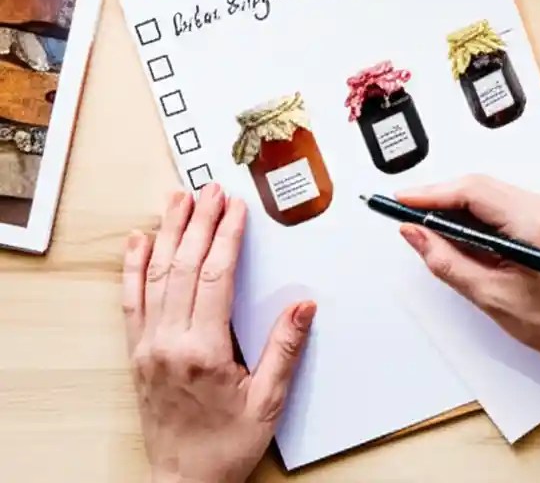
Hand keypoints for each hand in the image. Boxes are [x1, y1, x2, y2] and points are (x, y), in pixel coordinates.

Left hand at [122, 185, 315, 482]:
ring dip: (168, 234)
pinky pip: (131, 300)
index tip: (235, 210)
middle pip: (183, 267)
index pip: (214, 277)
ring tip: (177, 201)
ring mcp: (147, 347)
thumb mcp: (268, 401)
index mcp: (202, 351)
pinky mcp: (138, 353)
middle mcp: (167, 344)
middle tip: (210, 191)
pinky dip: (133, 268)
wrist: (184, 481)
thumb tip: (303, 308)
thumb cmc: (225, 446)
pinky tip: (139, 243)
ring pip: (155, 276)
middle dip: (199, 223)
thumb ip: (285, 349)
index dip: (226, 237)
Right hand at [397, 175, 539, 368]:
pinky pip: (505, 203)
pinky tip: (461, 233)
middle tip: (406, 215)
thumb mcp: (489, 295)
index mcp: (537, 224)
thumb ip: (447, 261)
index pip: (474, 192)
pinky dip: (478, 214)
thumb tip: (415, 233)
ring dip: (458, 207)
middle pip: (481, 187)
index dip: (432, 194)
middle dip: (441, 200)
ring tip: (430, 228)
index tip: (402, 200)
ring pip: (491, 193)